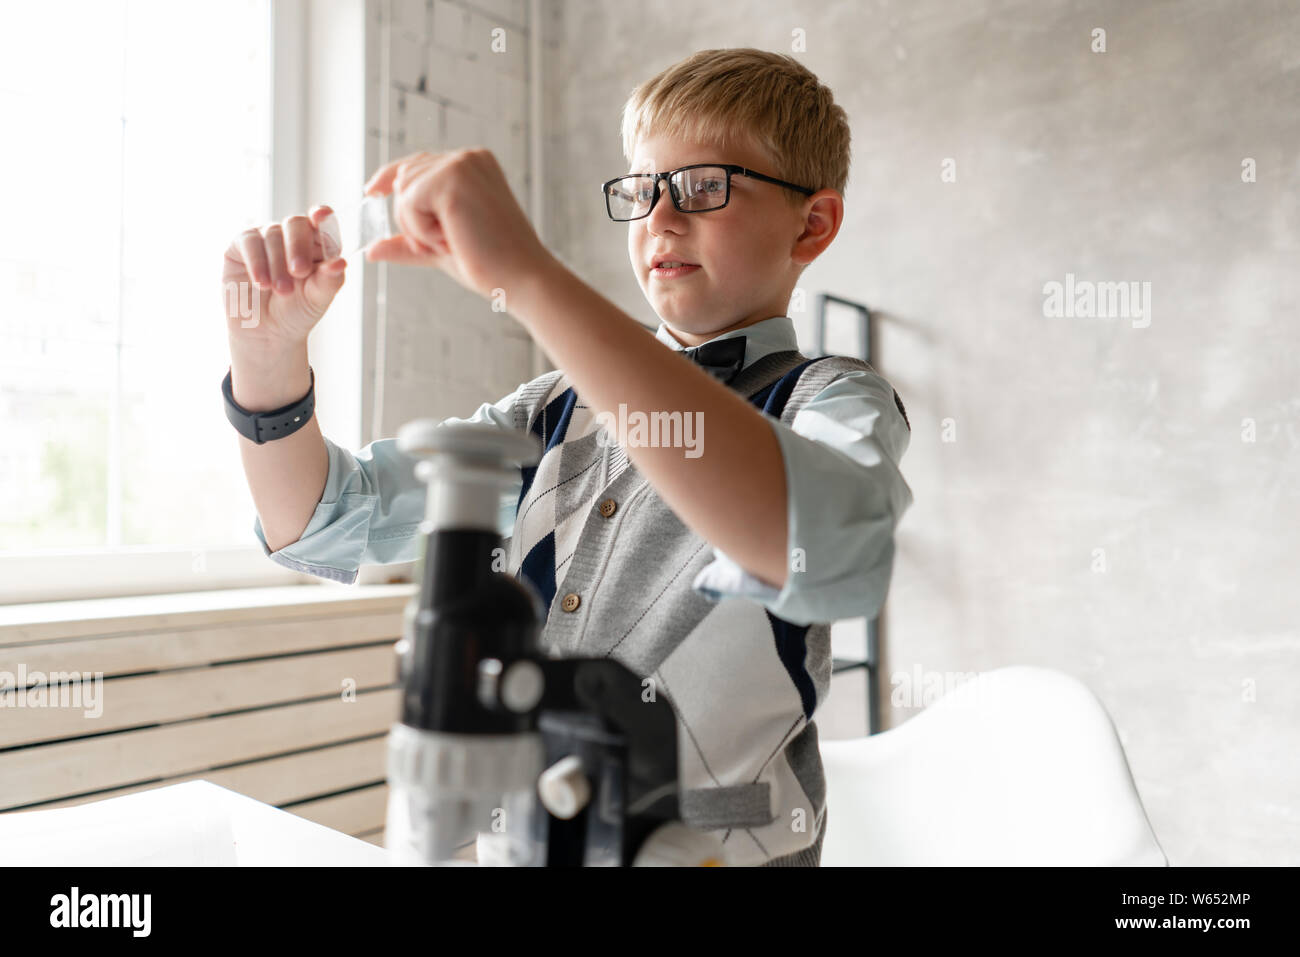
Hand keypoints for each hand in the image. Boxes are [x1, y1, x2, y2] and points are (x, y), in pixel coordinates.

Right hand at [222, 205, 347, 347]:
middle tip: (300, 272)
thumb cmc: (297, 311)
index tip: (321, 217)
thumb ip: (330, 279)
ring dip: (278, 264)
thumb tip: (340, 262)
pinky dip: (257, 261)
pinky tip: (262, 282)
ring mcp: (266, 238)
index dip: (322, 216)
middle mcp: (291, 236)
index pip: (322, 222)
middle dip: (298, 246)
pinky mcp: (241, 245)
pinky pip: (249, 241)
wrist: (267, 332)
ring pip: (272, 234)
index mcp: (317, 244)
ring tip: (281, 291)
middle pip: (296, 223)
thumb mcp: (318, 298)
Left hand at [361, 149, 552, 301]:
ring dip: (418, 226)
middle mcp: (467, 157)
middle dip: (412, 219)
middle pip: (404, 177)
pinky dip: (421, 229)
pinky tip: (451, 239)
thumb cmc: (491, 266)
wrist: (522, 278)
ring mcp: (460, 164)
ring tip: (454, 240)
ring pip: (403, 191)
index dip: (389, 177)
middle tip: (448, 243)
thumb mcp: (441, 249)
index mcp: (473, 165)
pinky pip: (408, 203)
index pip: (417, 163)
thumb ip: (408, 244)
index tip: (370, 191)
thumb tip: (371, 250)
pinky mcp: (451, 179)